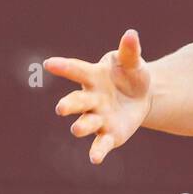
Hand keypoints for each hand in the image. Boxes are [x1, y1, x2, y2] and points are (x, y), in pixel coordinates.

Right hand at [45, 29, 152, 163]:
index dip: (63, 66)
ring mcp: (98, 118)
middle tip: (61, 108)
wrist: (142, 97)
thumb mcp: (132, 63)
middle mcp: (91, 99)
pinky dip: (97, 151)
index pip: (76, 70)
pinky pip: (101, 144)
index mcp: (93, 77)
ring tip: (76, 128)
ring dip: (81, 126)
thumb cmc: (131, 76)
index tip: (49, 63)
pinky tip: (95, 159)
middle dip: (69, 104)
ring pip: (85, 123)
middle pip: (77, 101)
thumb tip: (132, 34)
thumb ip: (130, 51)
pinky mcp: (109, 134)